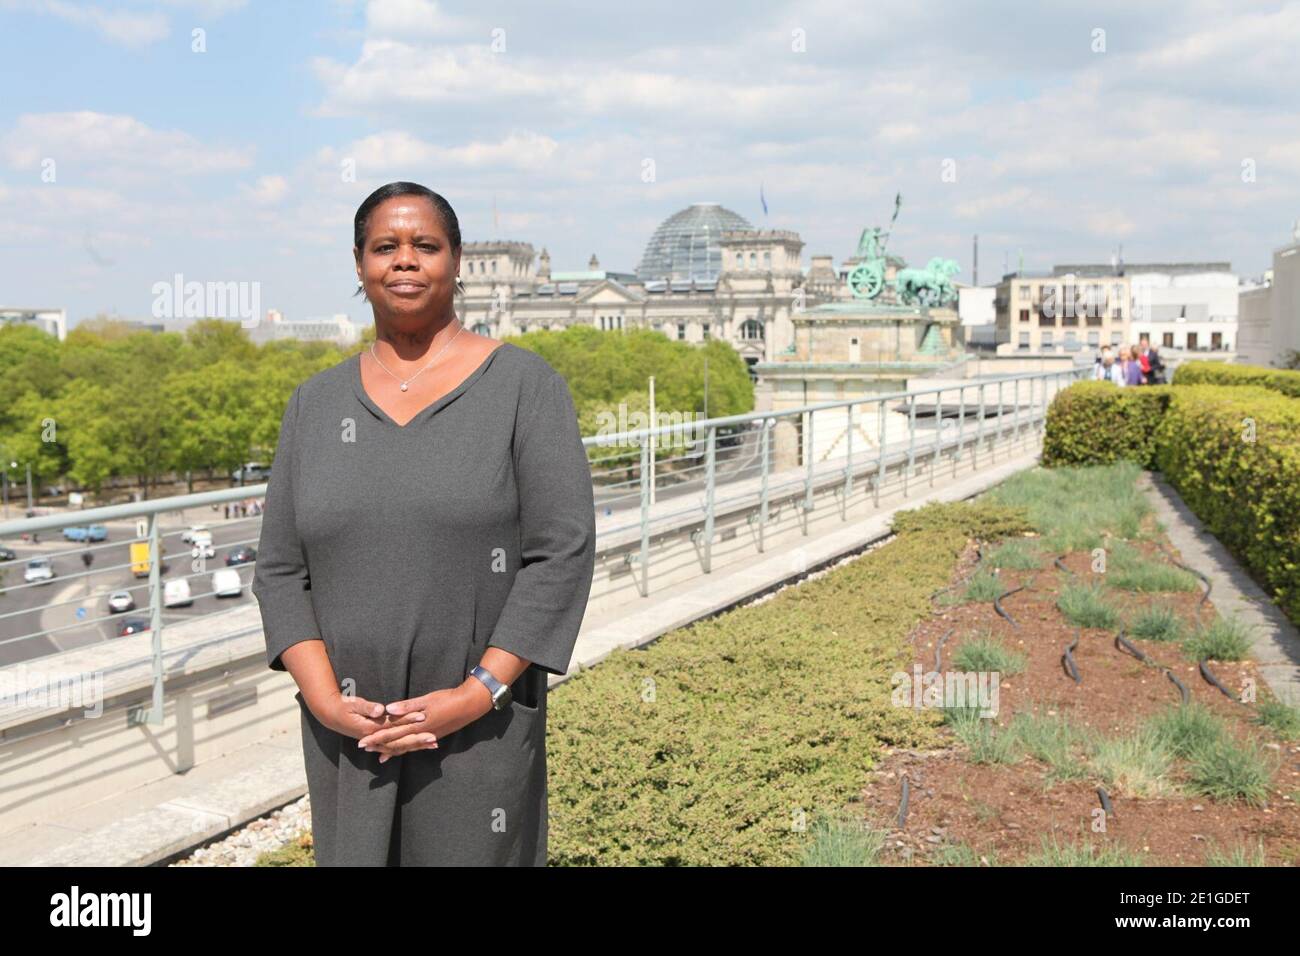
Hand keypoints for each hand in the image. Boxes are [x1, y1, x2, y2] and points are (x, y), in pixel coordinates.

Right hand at [314, 692, 425, 748]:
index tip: (422, 717)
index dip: (408, 721)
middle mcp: (375, 737)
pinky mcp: (377, 739)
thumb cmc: (343, 707)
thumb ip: (368, 708)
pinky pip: (394, 747)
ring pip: (399, 745)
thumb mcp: (354, 704)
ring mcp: (376, 739)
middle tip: (434, 739)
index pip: (393, 725)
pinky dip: (406, 747)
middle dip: (417, 739)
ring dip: (416, 745)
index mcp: (370, 728)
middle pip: (399, 740)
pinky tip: (418, 748)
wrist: (331, 715)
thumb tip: (381, 711)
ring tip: (433, 744)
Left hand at [358, 683, 492, 762]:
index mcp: (416, 724)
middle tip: (363, 748)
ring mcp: (426, 737)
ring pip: (405, 747)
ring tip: (378, 754)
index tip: (362, 741)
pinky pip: (414, 746)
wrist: (469, 705)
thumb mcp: (427, 700)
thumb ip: (408, 706)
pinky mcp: (432, 736)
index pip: (392, 732)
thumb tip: (388, 710)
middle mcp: (419, 733)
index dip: (376, 737)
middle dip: (379, 745)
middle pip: (395, 742)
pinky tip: (400, 752)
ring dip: (390, 750)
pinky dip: (405, 750)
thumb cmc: (448, 699)